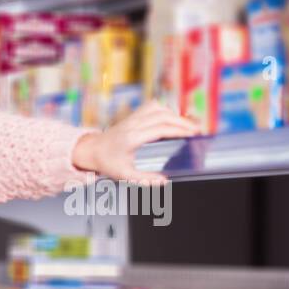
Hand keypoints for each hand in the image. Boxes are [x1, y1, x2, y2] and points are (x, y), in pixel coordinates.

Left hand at [70, 101, 201, 185]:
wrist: (91, 150)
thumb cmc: (107, 162)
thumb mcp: (124, 175)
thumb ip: (145, 179)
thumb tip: (164, 182)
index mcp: (132, 138)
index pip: (160, 129)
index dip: (178, 129)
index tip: (193, 133)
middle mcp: (133, 125)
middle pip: (162, 116)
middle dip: (182, 121)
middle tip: (197, 129)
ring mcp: (132, 118)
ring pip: (158, 108)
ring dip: (175, 114)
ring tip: (187, 124)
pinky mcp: (133, 115)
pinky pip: (152, 106)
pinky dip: (165, 109)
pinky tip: (173, 117)